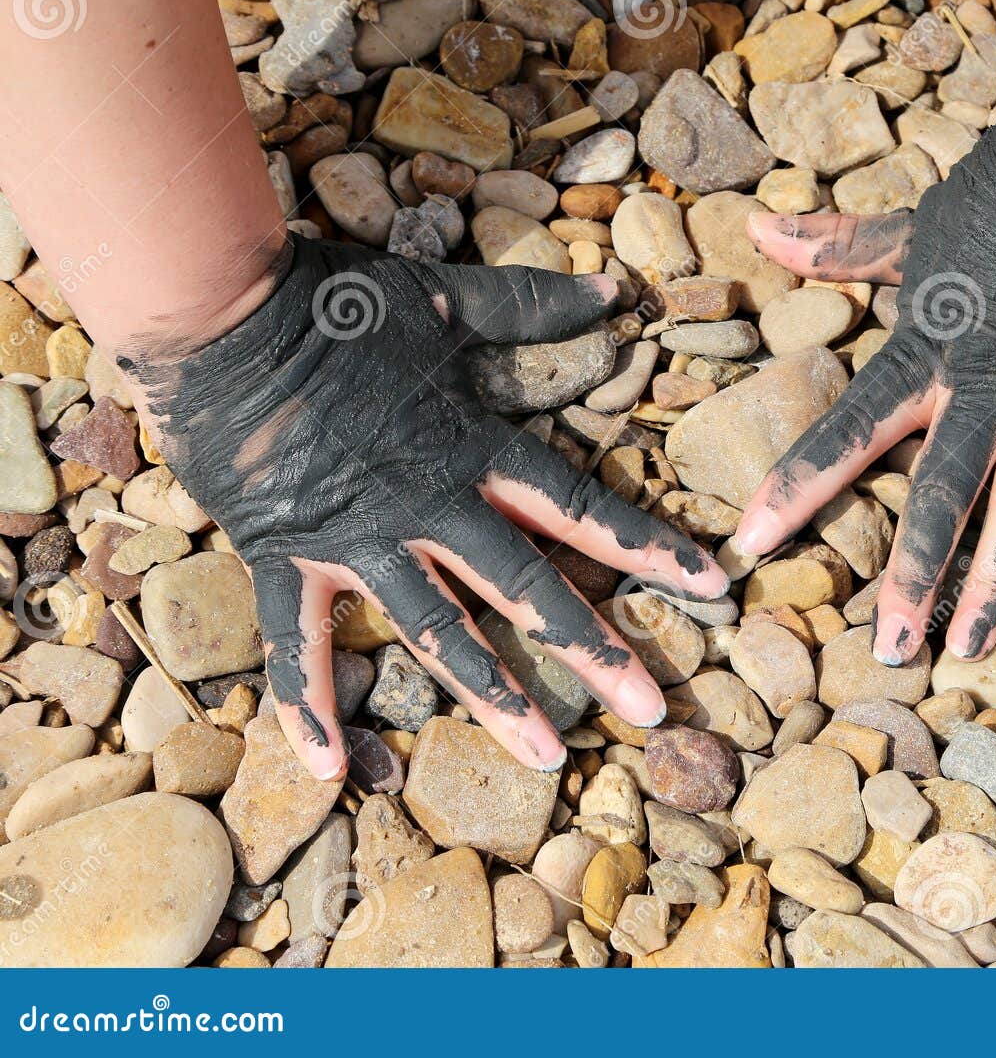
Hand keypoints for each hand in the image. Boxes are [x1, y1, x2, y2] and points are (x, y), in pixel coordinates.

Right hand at [119, 234, 726, 778]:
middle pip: (528, 589)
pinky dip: (308, 705)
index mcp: (473, 449)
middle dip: (595, 652)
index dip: (650, 547)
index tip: (713, 586)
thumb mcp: (441, 298)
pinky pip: (297, 643)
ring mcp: (359, 541)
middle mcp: (429, 507)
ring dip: (493, 698)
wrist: (217, 315)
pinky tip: (328, 774)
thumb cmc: (331, 302)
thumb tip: (611, 288)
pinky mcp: (286, 557)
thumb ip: (528, 305)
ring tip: (547, 758)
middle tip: (651, 712)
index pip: (582, 507)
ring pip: (438, 634)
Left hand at [734, 98, 995, 663]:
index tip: (749, 544)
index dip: (796, 488)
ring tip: (969, 645)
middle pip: (938, 496)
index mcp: (926, 352)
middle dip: (910, 575)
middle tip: (887, 647)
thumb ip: (836, 249)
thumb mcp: (910, 229)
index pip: (847, 431)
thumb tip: (756, 233)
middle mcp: (986, 389)